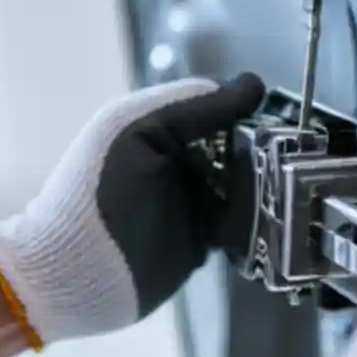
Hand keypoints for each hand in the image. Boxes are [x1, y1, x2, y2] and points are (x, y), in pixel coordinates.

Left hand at [0, 74, 263, 345]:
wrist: (71, 271)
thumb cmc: (93, 192)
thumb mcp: (137, 131)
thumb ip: (193, 107)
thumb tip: (253, 85)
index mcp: (160, 129)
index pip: (219, 110)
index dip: (248, 112)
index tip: (278, 120)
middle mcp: (179, 163)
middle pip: (239, 150)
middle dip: (262, 155)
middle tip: (285, 163)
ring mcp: (190, 204)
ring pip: (245, 190)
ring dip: (262, 192)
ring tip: (275, 198)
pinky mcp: (199, 244)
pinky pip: (240, 229)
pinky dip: (255, 227)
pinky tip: (264, 226)